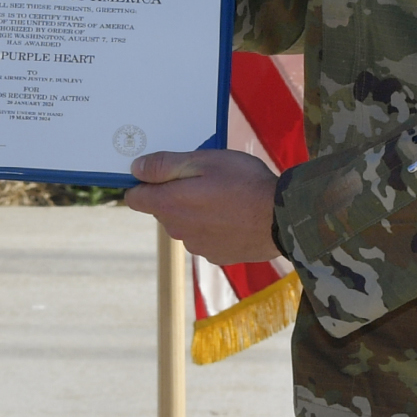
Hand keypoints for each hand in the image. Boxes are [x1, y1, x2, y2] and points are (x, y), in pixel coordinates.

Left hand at [123, 149, 282, 264]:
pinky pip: (204, 235)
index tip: (161, 172)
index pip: (134, 198)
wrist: (282, 219)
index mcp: (169, 205)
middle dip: (174, 193)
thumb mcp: (203, 161)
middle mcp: (177, 230)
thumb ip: (165, 165)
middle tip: (203, 177)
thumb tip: (135, 169)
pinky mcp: (216, 255)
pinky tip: (233, 214)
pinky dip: (212, 225)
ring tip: (223, 195)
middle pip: (161, 209)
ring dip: (194, 209)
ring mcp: (197, 246)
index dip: (144, 182)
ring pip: (183, 222)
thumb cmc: (244, 183)